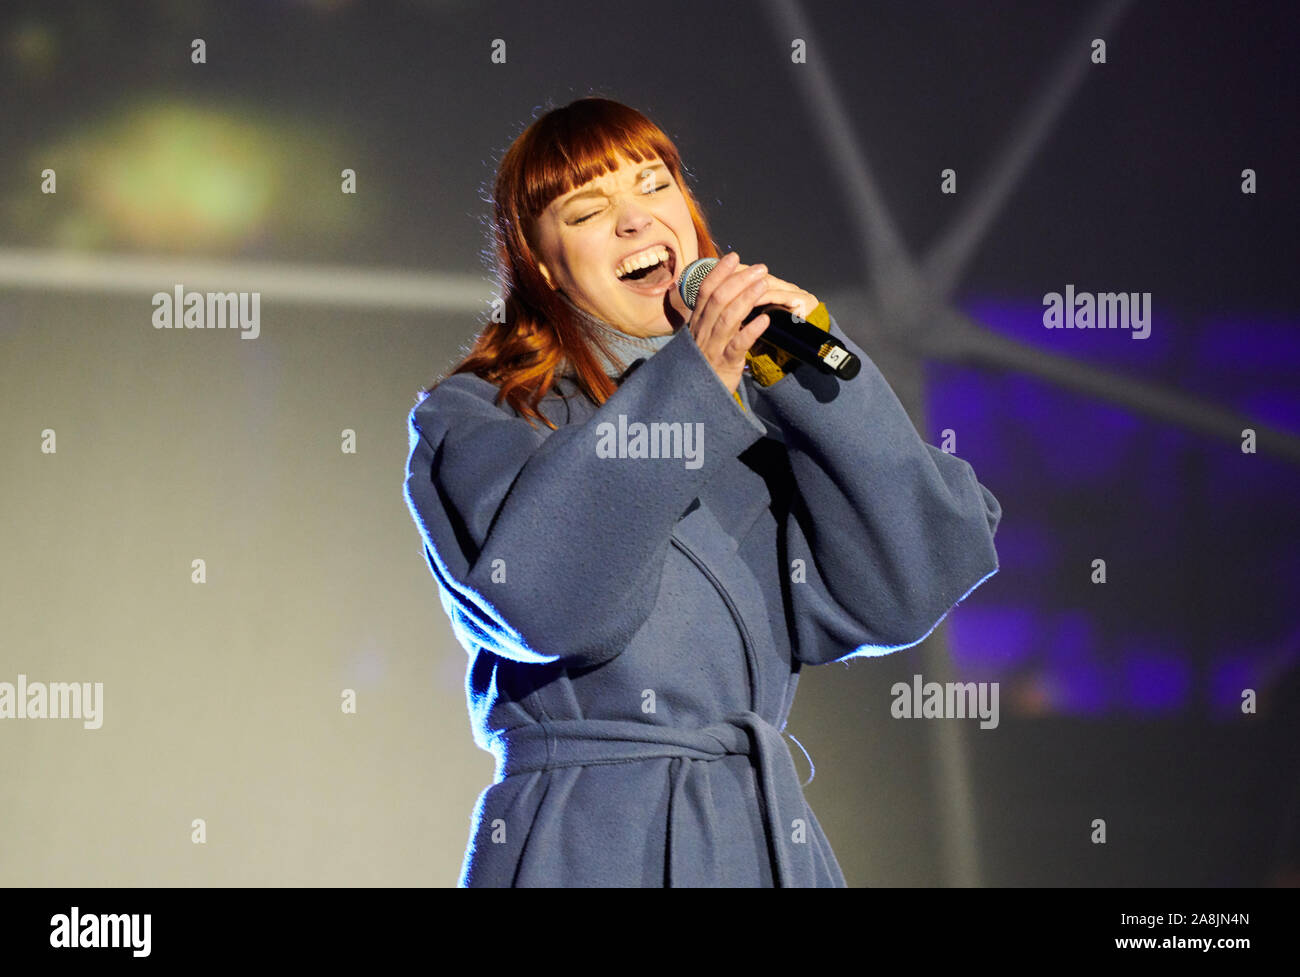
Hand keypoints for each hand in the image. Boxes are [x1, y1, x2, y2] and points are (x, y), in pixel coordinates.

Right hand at [688, 253, 819, 393]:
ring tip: (763, 284)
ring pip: (727, 318)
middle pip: (718, 299)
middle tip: (760, 269)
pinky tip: (765, 319)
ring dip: (746, 298)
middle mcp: (702, 332)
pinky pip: (738, 345)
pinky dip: (751, 330)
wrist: (697, 398)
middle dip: (739, 280)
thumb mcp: (705, 337)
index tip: (734, 256)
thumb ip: (714, 317)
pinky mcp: (725, 364)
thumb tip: (730, 293)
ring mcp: (713, 347)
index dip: (719, 272)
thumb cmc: (706, 364)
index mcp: (698, 323)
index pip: (705, 291)